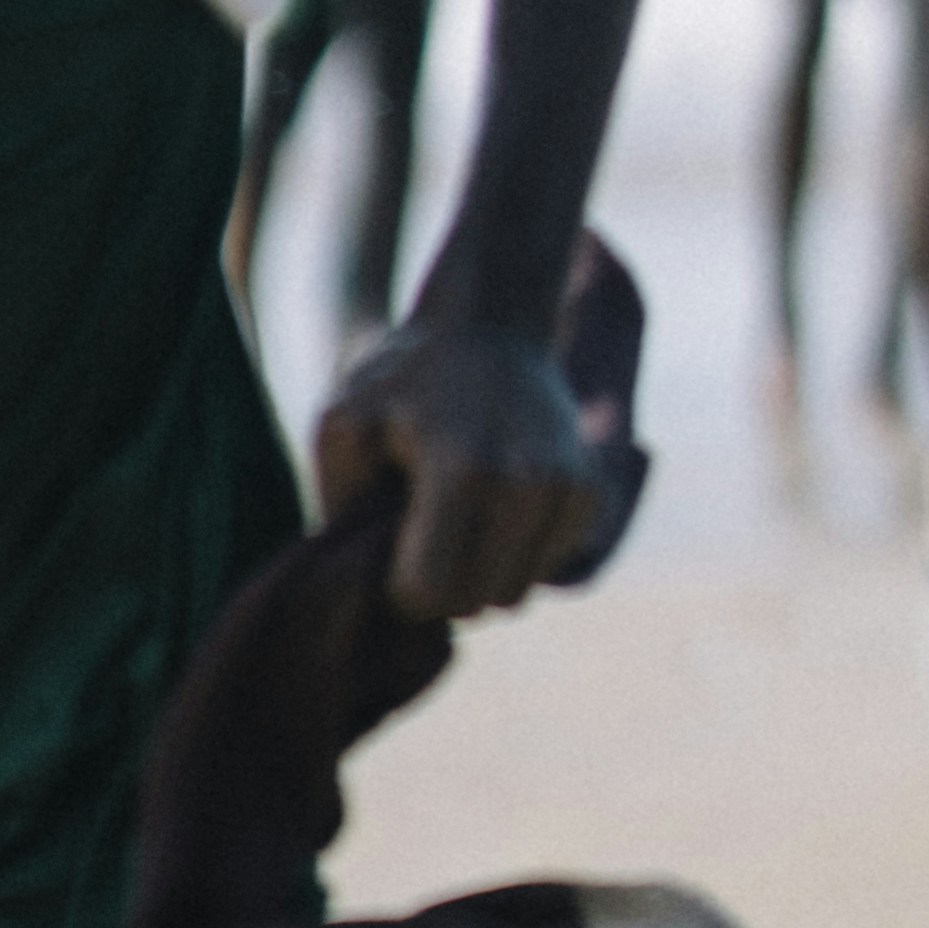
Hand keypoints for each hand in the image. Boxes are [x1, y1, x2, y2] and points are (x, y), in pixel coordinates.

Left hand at [314, 302, 608, 617]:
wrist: (488, 323)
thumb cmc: (403, 382)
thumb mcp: (345, 423)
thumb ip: (340, 505)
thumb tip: (363, 578)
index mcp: (462, 466)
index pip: (429, 593)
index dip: (397, 583)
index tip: (390, 541)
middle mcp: (526, 482)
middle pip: (475, 604)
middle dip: (440, 585)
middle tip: (421, 530)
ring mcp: (565, 486)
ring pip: (513, 596)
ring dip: (480, 574)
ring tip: (457, 516)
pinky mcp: (589, 490)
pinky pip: (544, 569)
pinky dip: (516, 555)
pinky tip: (493, 509)